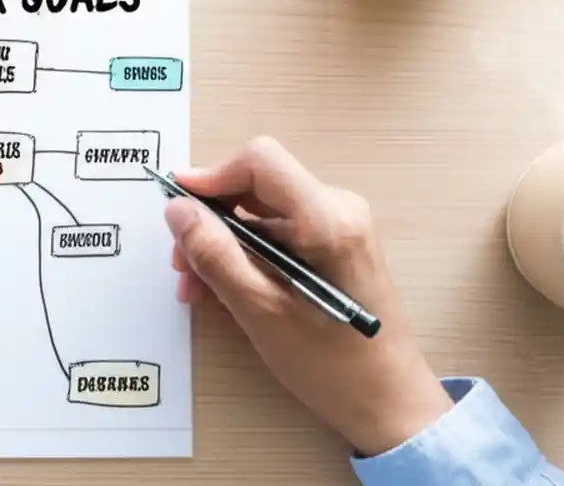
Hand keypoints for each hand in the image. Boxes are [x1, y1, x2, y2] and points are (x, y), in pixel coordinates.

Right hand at [165, 137, 451, 455]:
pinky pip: (278, 235)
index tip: (175, 206)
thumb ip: (215, 255)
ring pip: (261, 215)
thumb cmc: (330, 364)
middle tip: (181, 265)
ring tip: (198, 289)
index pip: (260, 161)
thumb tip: (177, 209)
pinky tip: (226, 291)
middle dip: (211, 221)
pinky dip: (246, 257)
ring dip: (223, 245)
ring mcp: (340, 227)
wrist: (388, 402)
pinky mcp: (335, 247)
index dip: (211, 176)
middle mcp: (338, 210)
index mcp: (327, 218)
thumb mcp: (260, 310)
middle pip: (257, 187)